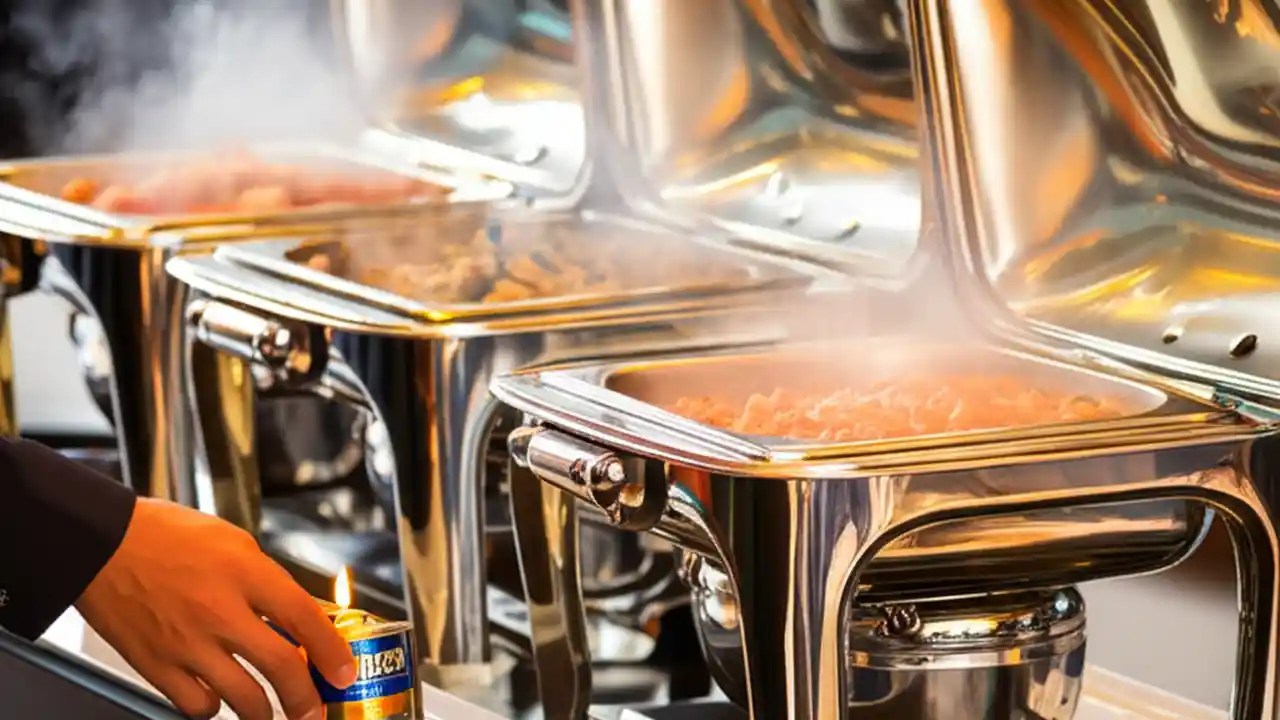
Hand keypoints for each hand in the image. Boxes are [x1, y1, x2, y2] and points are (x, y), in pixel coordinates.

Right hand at [76, 498, 356, 719]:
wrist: (102, 543)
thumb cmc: (166, 536)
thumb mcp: (234, 542)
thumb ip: (266, 581)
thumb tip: (297, 614)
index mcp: (245, 572)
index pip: (303, 618)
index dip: (331, 651)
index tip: (343, 672)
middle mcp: (220, 610)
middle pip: (279, 667)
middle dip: (305, 698)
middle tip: (314, 710)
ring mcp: (187, 642)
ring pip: (242, 697)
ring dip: (265, 712)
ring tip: (272, 712)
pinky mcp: (155, 665)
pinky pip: (197, 704)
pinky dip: (213, 707)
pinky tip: (217, 697)